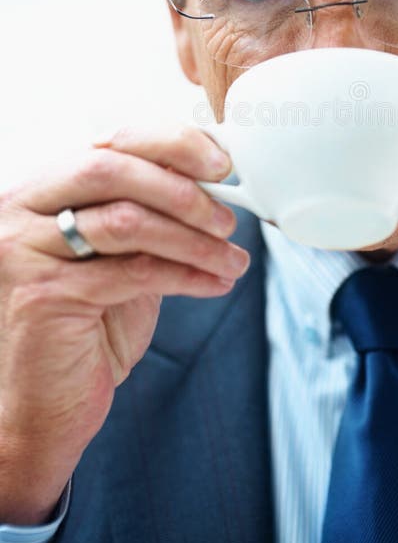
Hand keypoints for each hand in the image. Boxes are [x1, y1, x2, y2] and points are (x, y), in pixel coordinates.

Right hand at [0, 126, 247, 524]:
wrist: (46, 402)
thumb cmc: (89, 321)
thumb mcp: (119, 253)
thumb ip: (148, 210)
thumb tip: (213, 179)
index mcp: (44, 187)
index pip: (110, 141)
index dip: (172, 144)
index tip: (220, 163)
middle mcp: (22, 209)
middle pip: (110, 169)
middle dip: (181, 189)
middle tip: (227, 217)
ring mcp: (24, 250)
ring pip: (125, 221)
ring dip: (193, 239)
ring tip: (230, 258)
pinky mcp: (42, 295)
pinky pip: (132, 272)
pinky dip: (185, 275)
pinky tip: (214, 283)